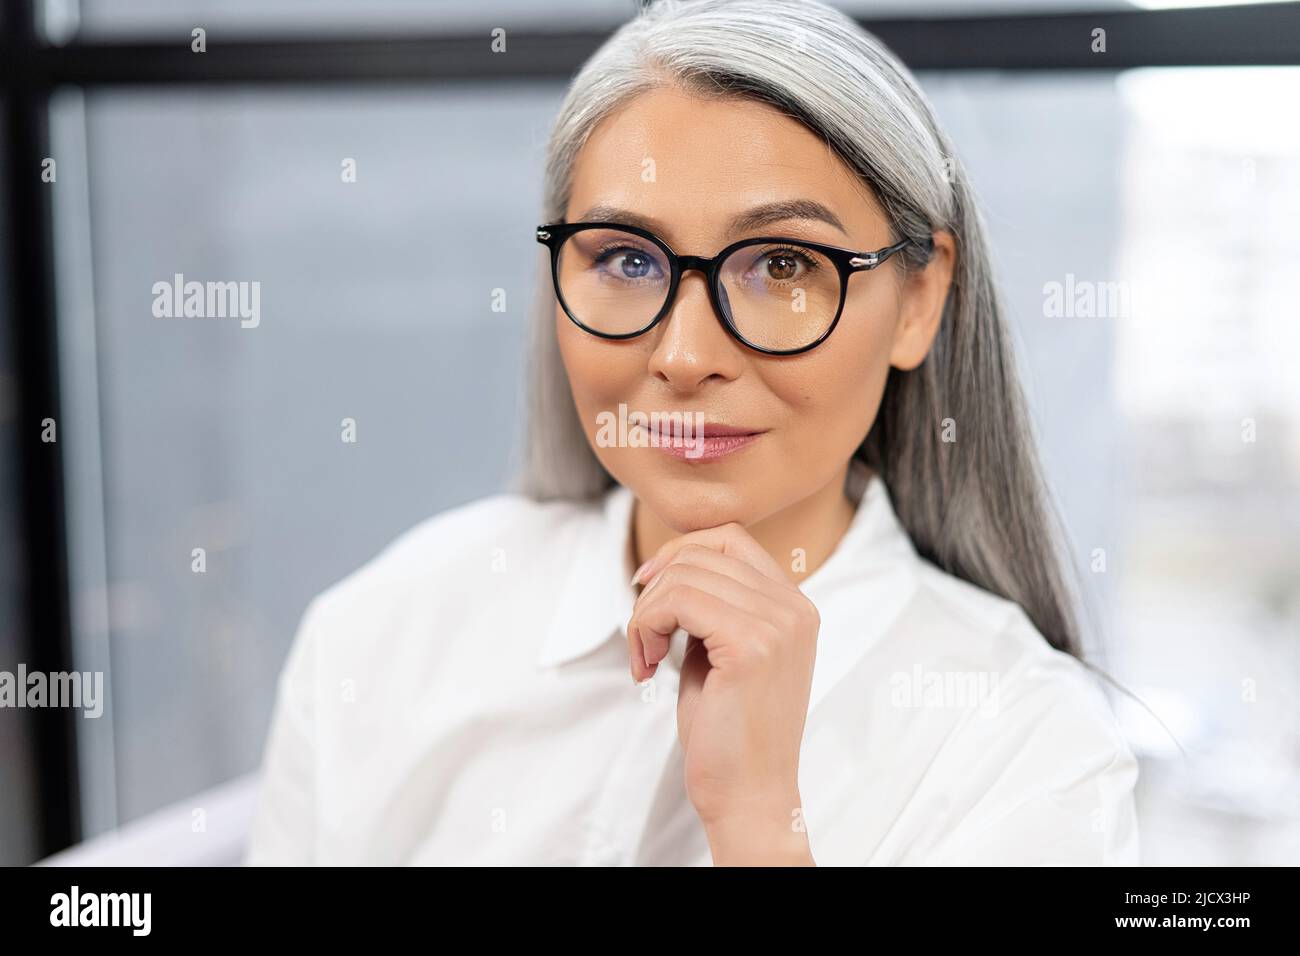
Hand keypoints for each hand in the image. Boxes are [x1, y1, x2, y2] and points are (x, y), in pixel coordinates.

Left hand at [627, 522, 819, 864]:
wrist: (750, 797)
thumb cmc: (728, 732)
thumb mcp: (721, 652)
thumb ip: (711, 605)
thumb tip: (667, 563)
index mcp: (794, 606)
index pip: (730, 538)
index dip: (679, 552)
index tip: (646, 589)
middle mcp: (794, 608)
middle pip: (702, 551)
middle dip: (655, 587)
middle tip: (642, 638)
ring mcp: (778, 624)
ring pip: (684, 575)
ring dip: (645, 614)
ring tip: (644, 658)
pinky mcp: (752, 646)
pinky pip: (678, 602)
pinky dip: (646, 627)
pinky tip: (647, 667)